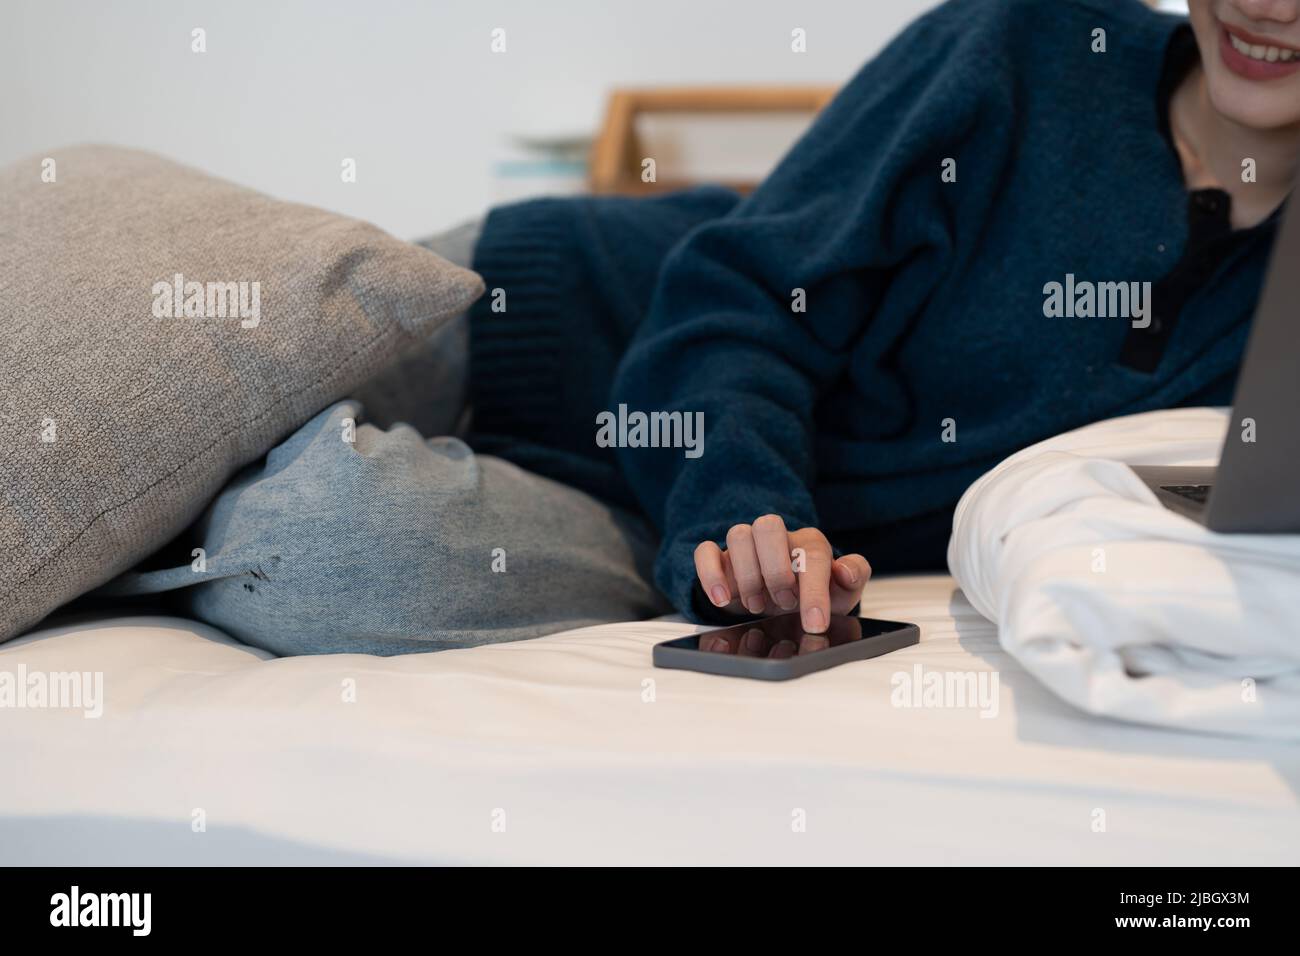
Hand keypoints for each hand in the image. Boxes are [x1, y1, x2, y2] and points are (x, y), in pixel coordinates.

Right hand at [693, 515, 870, 632]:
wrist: (783, 603)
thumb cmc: (811, 595)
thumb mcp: (841, 593)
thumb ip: (854, 576)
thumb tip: (845, 570)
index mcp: (809, 543)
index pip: (811, 555)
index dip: (814, 591)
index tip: (815, 623)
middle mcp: (776, 538)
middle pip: (768, 526)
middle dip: (776, 570)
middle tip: (784, 602)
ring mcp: (746, 546)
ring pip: (738, 535)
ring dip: (747, 575)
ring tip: (757, 605)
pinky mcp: (719, 559)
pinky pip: (704, 551)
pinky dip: (710, 574)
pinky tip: (721, 599)